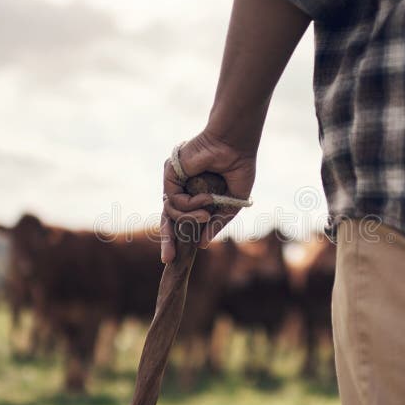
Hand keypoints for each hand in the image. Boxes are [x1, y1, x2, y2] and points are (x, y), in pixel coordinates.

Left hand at [161, 131, 255, 262]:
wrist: (234, 145)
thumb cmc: (238, 168)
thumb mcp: (232, 204)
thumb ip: (218, 223)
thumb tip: (203, 244)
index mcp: (195, 194)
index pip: (182, 218)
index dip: (180, 236)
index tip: (177, 256)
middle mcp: (182, 188)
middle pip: (168, 219)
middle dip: (167, 240)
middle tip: (168, 260)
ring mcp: (175, 181)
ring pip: (171, 213)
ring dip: (190, 218)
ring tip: (207, 213)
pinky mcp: (170, 174)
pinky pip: (173, 201)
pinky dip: (190, 205)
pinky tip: (206, 198)